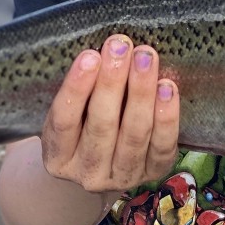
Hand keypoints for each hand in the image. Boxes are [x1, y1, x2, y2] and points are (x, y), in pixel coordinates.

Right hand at [40, 34, 180, 193]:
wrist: (105, 161)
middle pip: (102, 125)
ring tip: (145, 57)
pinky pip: (162, 145)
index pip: (64, 121)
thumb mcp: (72, 111)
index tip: (89, 55)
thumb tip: (104, 49)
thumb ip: (82, 87)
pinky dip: (166, 115)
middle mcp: (88, 173)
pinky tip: (167, 87)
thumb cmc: (85, 122)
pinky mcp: (153, 173)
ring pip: (134, 133)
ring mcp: (122, 178)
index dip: (77, 87)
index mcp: (58, 158)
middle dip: (112, 82)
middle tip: (121, 47)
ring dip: (141, 91)